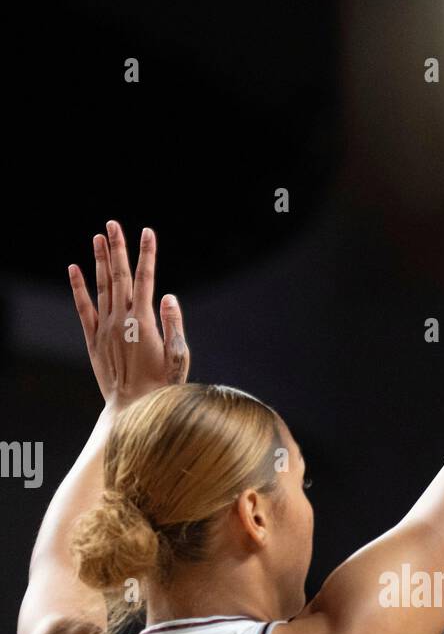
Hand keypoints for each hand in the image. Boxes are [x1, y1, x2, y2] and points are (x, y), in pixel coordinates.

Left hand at [69, 220, 188, 409]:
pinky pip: (83, 308)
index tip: (148, 232)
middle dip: (117, 248)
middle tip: (113, 224)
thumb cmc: (162, 387)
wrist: (133, 409)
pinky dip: (78, 287)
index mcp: (143, 322)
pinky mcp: (93, 340)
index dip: (147, 254)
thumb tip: (169, 295)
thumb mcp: (178, 358)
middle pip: (119, 276)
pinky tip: (74, 269)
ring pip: (101, 286)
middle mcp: (121, 320)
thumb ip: (174, 325)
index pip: (145, 279)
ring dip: (99, 260)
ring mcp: (104, 328)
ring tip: (98, 237)